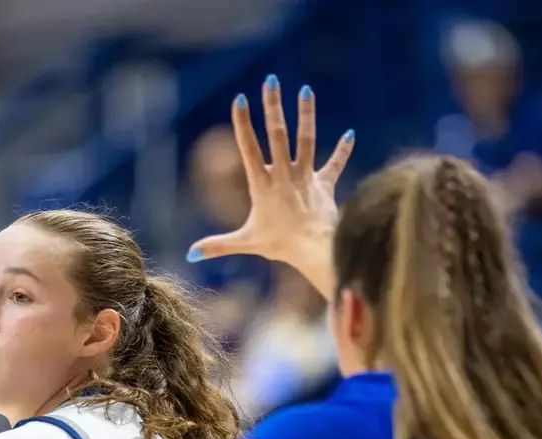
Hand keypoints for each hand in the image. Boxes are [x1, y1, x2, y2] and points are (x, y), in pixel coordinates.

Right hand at [187, 76, 354, 295]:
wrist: (313, 249)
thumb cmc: (279, 246)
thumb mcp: (245, 243)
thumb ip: (218, 245)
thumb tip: (190, 255)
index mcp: (262, 184)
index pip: (249, 148)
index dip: (243, 123)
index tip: (240, 99)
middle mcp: (284, 175)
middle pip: (278, 135)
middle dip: (273, 106)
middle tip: (271, 81)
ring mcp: (305, 177)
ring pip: (306, 141)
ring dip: (306, 115)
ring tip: (306, 90)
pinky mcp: (324, 185)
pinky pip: (335, 164)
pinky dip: (343, 150)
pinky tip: (351, 133)